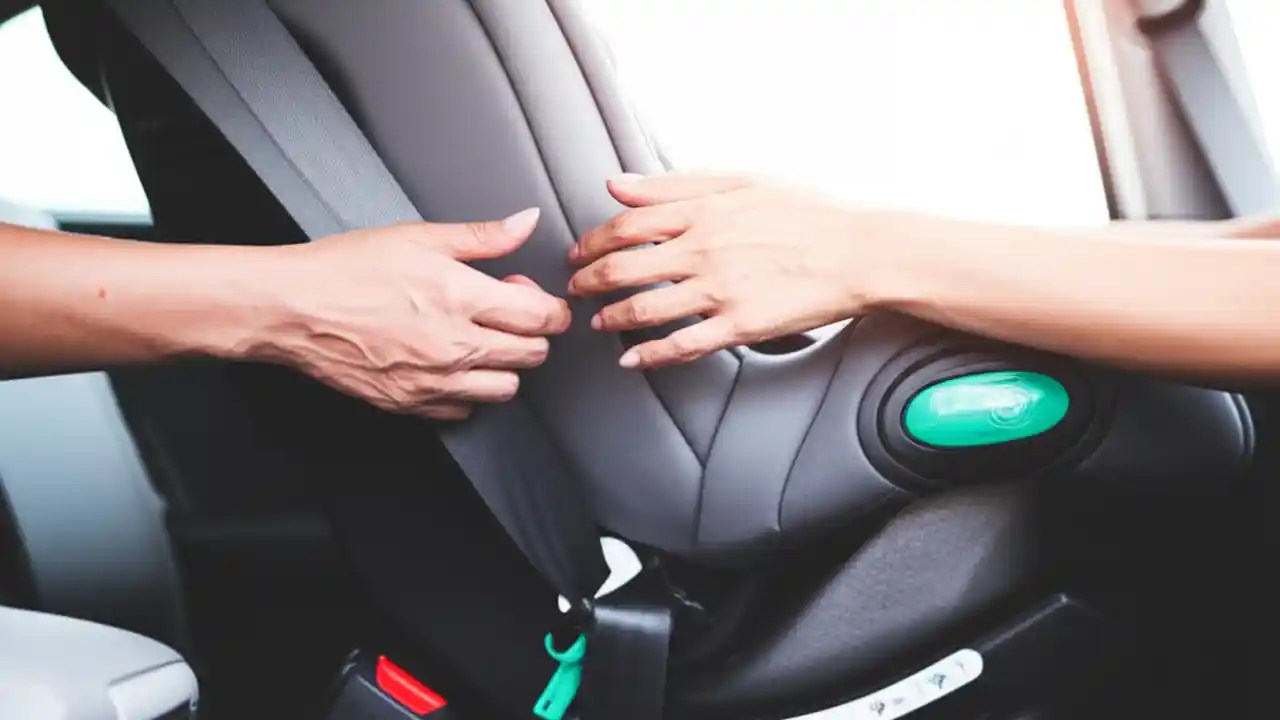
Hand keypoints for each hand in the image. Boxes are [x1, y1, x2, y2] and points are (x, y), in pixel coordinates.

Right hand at [244, 208, 569, 418]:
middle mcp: (455, 346)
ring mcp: (434, 381)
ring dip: (504, 366)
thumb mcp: (419, 237)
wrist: (291, 308)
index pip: (542, 317)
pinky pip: (465, 409)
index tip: (533, 298)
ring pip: (505, 389)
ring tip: (479, 340)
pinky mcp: (411, 403)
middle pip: (532, 355)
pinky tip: (449, 364)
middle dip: (530, 333)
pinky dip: (467, 391)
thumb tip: (526, 222)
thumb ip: (483, 236)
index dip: (549, 307)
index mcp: (462, 298)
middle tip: (504, 313)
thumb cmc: (346, 268)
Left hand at [568, 173, 880, 368]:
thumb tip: (617, 184)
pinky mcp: (740, 326)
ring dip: (611, 318)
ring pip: (644, 310)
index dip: (593, 241)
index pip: (627, 225)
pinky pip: (682, 346)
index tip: (579, 252)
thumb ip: (676, 183)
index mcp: (704, 211)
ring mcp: (721, 291)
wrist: (861, 252)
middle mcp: (705, 250)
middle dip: (589, 280)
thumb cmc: (808, 212)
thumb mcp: (742, 181)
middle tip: (575, 289)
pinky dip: (649, 356)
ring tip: (597, 323)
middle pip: (624, 267)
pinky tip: (631, 361)